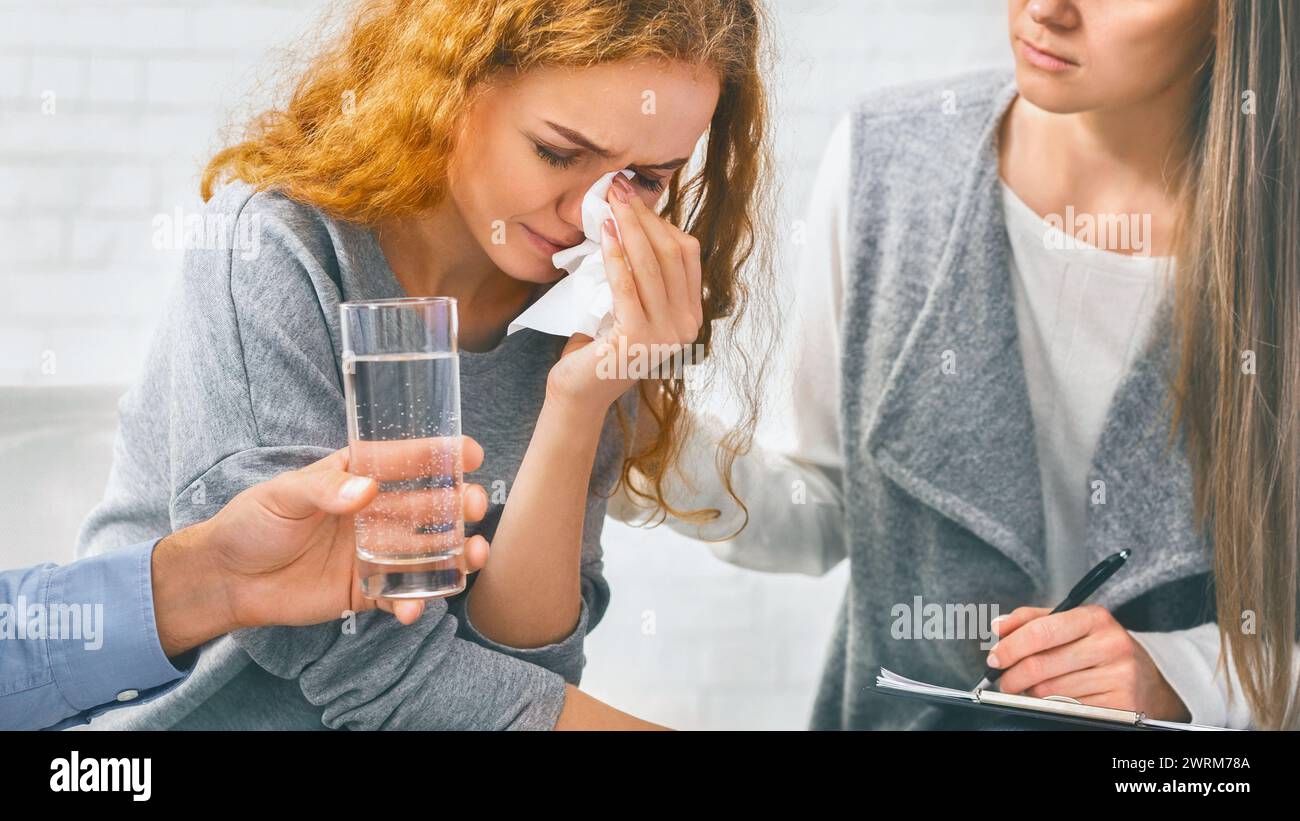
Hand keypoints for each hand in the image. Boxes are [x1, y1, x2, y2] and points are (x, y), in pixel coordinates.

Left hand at [153, 438, 490, 655]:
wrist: (227, 580)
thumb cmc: (252, 524)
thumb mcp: (282, 495)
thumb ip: (324, 490)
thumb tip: (365, 491)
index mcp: (356, 477)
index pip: (404, 461)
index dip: (440, 455)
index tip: (470, 453)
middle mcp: (374, 512)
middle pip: (428, 505)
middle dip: (458, 504)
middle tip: (475, 505)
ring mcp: (375, 552)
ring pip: (427, 550)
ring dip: (456, 552)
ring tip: (476, 555)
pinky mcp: (367, 590)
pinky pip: (402, 595)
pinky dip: (415, 602)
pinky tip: (417, 607)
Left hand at [545, 173, 703, 417]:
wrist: (580, 392)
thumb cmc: (600, 345)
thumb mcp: (630, 305)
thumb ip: (643, 276)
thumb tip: (634, 218)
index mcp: (690, 316)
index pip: (686, 255)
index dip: (662, 221)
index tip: (636, 196)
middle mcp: (686, 327)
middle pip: (670, 254)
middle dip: (644, 217)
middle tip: (619, 189)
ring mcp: (665, 336)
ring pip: (651, 266)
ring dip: (630, 228)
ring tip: (610, 203)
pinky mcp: (637, 339)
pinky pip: (627, 286)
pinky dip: (616, 257)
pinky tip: (604, 235)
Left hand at [985, 605, 1190, 720]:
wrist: (1147, 677)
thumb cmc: (1099, 648)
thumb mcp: (1071, 624)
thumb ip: (1032, 619)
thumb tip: (998, 626)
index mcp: (1095, 618)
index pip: (1041, 631)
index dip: (1011, 647)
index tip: (995, 657)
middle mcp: (1111, 644)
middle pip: (1041, 665)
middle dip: (1012, 676)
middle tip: (1003, 680)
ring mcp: (1119, 676)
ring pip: (1051, 691)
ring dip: (1032, 693)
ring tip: (1033, 688)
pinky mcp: (1122, 704)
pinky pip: (1070, 708)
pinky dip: (1055, 706)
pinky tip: (1058, 698)